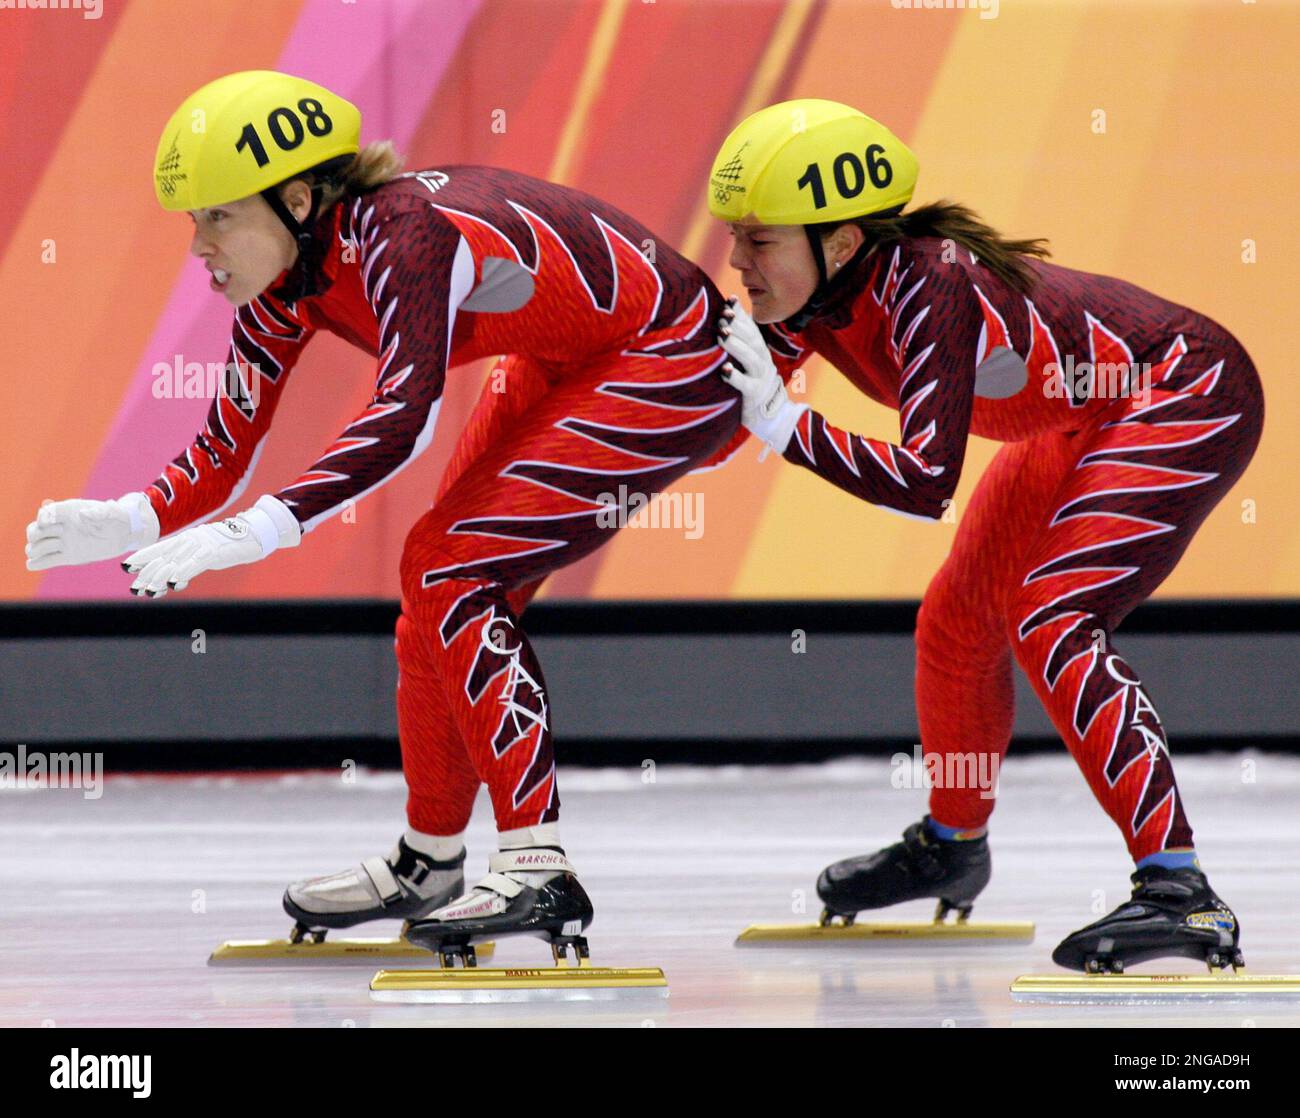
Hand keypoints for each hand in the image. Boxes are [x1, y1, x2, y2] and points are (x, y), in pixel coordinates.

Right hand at [25, 493, 159, 570]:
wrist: (123, 533)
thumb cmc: (116, 518)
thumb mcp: (111, 513)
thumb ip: (99, 512)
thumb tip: (84, 514)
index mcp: (68, 512)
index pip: (45, 513)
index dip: (42, 518)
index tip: (47, 522)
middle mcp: (60, 527)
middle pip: (34, 530)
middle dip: (38, 535)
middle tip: (60, 537)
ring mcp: (62, 542)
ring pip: (35, 546)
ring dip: (36, 550)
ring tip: (56, 549)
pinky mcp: (67, 556)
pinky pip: (44, 561)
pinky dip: (36, 563)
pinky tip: (34, 564)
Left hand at [120, 495, 300, 596]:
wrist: (252, 535)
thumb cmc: (228, 545)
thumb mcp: (203, 551)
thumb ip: (188, 560)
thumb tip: (174, 576)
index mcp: (185, 538)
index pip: (158, 548)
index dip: (141, 557)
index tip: (126, 567)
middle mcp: (189, 540)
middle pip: (163, 559)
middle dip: (147, 574)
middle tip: (134, 588)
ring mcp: (200, 546)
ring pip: (175, 564)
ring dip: (160, 579)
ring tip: (148, 590)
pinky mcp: (212, 553)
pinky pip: (194, 565)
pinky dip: (183, 574)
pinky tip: (173, 584)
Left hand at [717, 297, 805, 452]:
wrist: (772, 419)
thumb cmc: (752, 387)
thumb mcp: (747, 363)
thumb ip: (738, 345)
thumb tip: (722, 321)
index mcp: (759, 351)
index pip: (751, 328)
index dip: (741, 314)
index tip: (730, 300)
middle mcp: (763, 361)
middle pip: (753, 339)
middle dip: (737, 326)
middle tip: (722, 316)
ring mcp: (761, 378)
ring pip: (751, 358)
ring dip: (736, 346)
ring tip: (721, 336)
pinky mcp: (755, 396)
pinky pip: (746, 385)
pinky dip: (736, 377)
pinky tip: (725, 371)